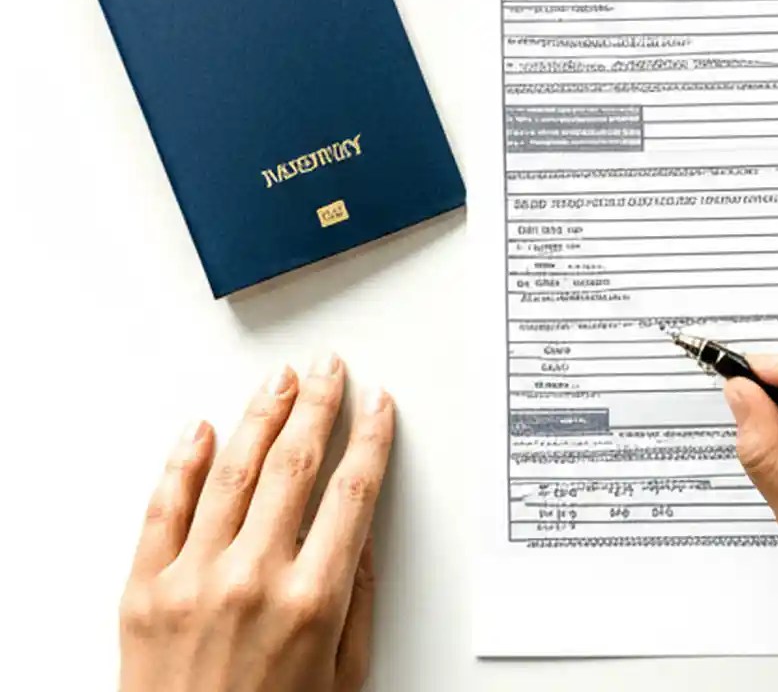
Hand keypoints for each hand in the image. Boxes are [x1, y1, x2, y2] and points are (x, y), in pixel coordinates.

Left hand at [119, 354, 393, 691]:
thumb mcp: (344, 672)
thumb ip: (356, 600)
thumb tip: (355, 537)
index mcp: (312, 600)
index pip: (351, 493)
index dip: (369, 441)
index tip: (377, 409)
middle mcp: (252, 578)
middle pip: (295, 466)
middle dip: (318, 407)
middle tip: (329, 372)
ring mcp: (192, 578)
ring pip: (234, 472)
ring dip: (261, 416)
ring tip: (279, 382)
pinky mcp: (144, 588)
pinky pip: (164, 507)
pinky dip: (185, 462)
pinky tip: (203, 430)